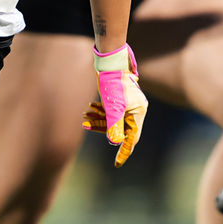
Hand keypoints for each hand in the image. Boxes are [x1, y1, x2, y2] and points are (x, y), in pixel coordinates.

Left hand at [82, 44, 147, 165]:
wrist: (110, 60)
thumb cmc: (113, 82)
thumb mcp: (113, 106)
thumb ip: (114, 125)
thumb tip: (114, 142)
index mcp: (138, 112)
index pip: (132, 138)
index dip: (124, 151)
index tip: (117, 163)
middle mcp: (135, 109)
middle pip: (121, 129)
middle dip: (103, 129)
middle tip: (86, 125)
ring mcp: (127, 104)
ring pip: (113, 120)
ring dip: (98, 120)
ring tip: (84, 117)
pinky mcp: (119, 99)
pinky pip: (110, 112)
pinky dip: (99, 113)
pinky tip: (88, 111)